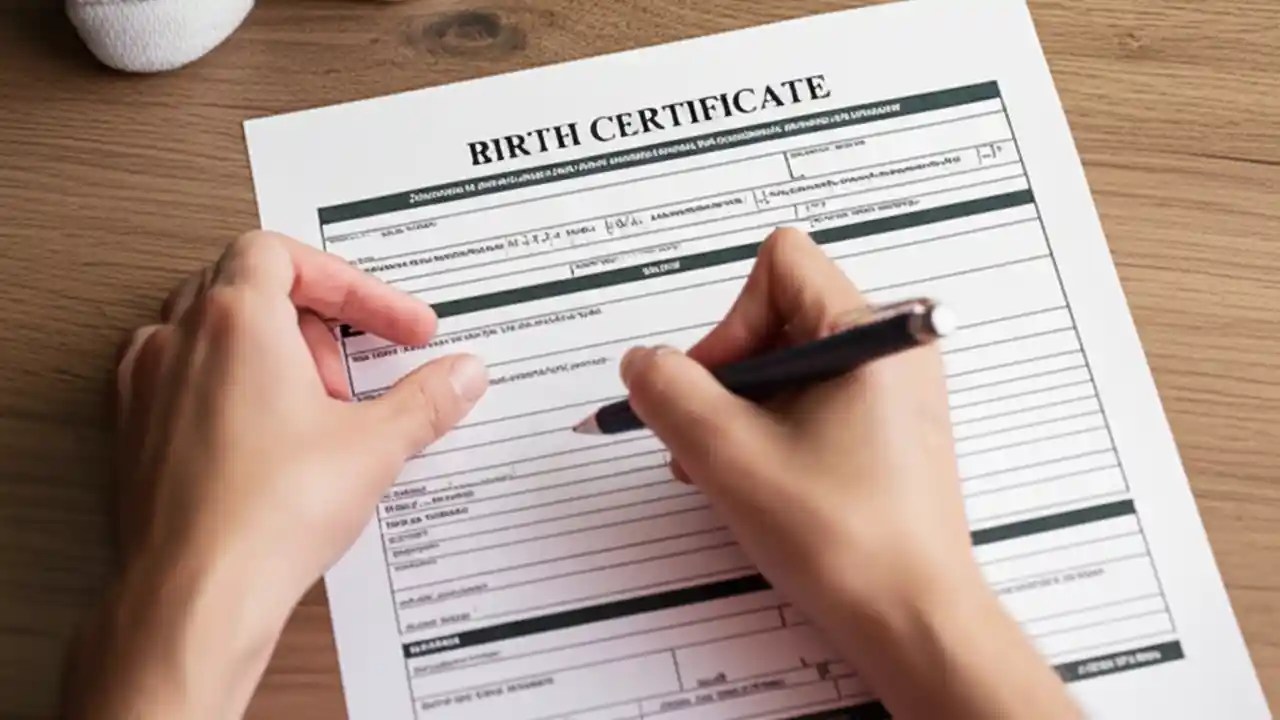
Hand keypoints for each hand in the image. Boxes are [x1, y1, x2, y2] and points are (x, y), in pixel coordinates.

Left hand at [67, 231, 487, 718]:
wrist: (196, 596)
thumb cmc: (268, 514)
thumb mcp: (375, 446)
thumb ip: (427, 399)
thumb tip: (463, 374)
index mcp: (237, 319)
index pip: (288, 255)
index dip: (352, 284)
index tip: (397, 325)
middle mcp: (180, 339)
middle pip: (250, 285)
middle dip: (317, 321)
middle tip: (356, 372)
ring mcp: (148, 384)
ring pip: (213, 331)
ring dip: (273, 352)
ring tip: (316, 408)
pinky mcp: (137, 431)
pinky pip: (186, 378)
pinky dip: (233, 387)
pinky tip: (271, 438)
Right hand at [622, 228, 1076, 718]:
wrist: (912, 623)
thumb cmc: (839, 537)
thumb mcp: (729, 455)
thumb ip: (670, 393)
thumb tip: (643, 362)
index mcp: (870, 331)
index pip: (780, 264)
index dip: (730, 320)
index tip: (714, 390)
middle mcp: (891, 348)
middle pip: (778, 316)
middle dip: (725, 376)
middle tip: (700, 441)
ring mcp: (892, 393)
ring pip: (789, 366)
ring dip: (739, 412)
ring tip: (719, 473)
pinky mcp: (887, 433)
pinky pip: (813, 403)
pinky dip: (771, 433)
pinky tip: (753, 484)